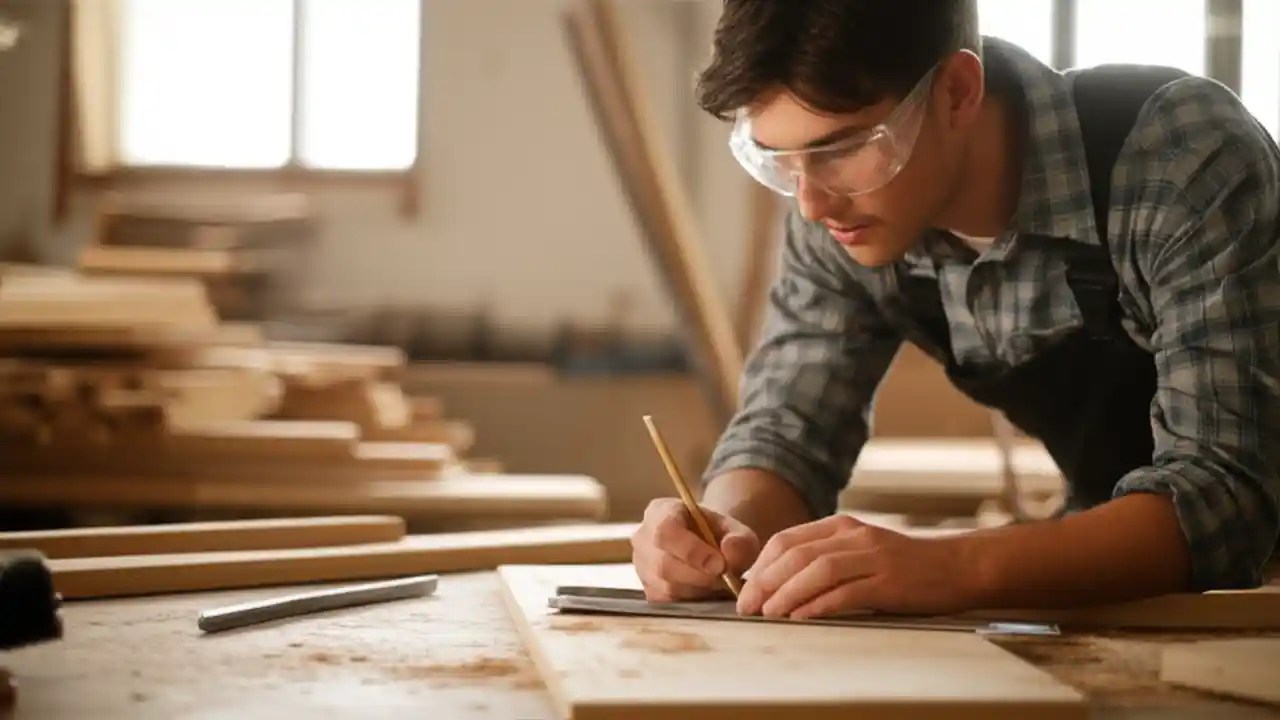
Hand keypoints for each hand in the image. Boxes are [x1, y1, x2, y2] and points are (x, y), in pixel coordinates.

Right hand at [631, 498, 760, 600]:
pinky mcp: (648, 591)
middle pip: (663, 564)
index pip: (665, 530)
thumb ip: (739, 540)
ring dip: (698, 590)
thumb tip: (729, 552)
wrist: (710, 549)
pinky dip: (692, 601)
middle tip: (723, 577)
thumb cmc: (721, 536)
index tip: (719, 564)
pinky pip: (668, 604)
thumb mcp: (737, 532)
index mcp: (659, 512)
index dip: (691, 550)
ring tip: (717, 582)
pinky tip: (705, 591)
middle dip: (699, 576)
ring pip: (666, 588)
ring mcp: (642, 567)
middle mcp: (643, 539)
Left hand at [736, 514, 976, 618]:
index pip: (787, 539)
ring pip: (817, 570)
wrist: (955, 566)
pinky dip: (819, 605)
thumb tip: (779, 583)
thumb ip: (825, 558)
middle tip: (746, 605)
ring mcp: (872, 557)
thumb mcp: (860, 550)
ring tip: (768, 613)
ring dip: (786, 592)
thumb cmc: (903, 565)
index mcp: (841, 526)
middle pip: (796, 554)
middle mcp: (854, 536)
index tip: (744, 587)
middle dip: (764, 580)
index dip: (760, 564)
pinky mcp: (888, 581)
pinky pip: (846, 592)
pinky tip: (802, 617)